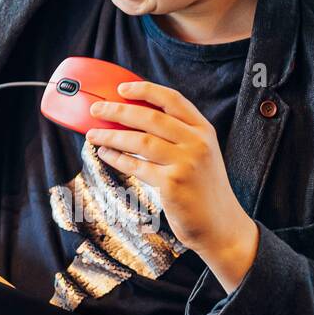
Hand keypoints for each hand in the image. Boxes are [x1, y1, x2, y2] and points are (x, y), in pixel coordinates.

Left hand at [85, 80, 260, 290]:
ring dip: (111, 136)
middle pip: (150, 118)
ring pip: (140, 141)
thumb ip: (177, 134)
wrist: (220, 225)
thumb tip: (132, 117)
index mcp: (203, 130)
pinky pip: (137, 166)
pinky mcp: (173, 183)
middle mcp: (197, 143)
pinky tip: (105, 154)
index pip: (172, 99)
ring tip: (92, 134)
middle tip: (95, 110)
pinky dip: (117, 158)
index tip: (121, 88)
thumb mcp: (199, 153)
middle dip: (117, 111)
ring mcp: (186, 163)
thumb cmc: (202, 188)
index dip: (145, 90)